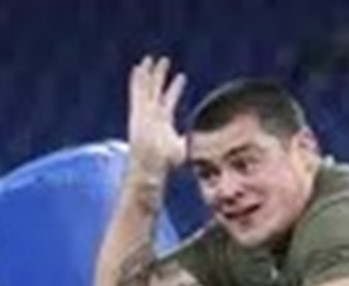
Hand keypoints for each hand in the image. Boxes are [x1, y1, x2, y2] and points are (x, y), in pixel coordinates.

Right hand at [126, 56, 187, 180]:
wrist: (151, 164)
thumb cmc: (166, 161)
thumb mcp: (185, 148)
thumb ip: (195, 141)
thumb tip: (212, 141)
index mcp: (163, 120)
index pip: (170, 99)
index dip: (176, 88)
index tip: (182, 76)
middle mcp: (152, 113)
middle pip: (156, 89)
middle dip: (160, 75)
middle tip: (164, 61)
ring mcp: (143, 111)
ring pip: (146, 88)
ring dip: (148, 73)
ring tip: (150, 58)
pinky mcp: (137, 111)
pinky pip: (136, 92)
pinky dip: (137, 81)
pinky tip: (138, 68)